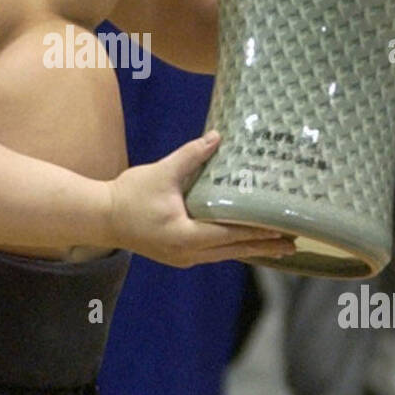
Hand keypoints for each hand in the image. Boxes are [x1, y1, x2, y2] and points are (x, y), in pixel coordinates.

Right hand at [106, 130, 296, 266]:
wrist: (101, 217)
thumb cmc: (129, 195)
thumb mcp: (162, 172)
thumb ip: (191, 156)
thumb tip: (217, 136)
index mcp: (185, 236)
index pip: (230, 234)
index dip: (257, 232)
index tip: (282, 230)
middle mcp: (188, 253)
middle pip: (233, 251)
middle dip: (263, 247)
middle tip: (293, 244)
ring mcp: (183, 258)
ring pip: (225, 255)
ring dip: (252, 250)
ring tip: (279, 248)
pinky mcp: (179, 254)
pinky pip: (214, 253)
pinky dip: (234, 248)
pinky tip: (247, 244)